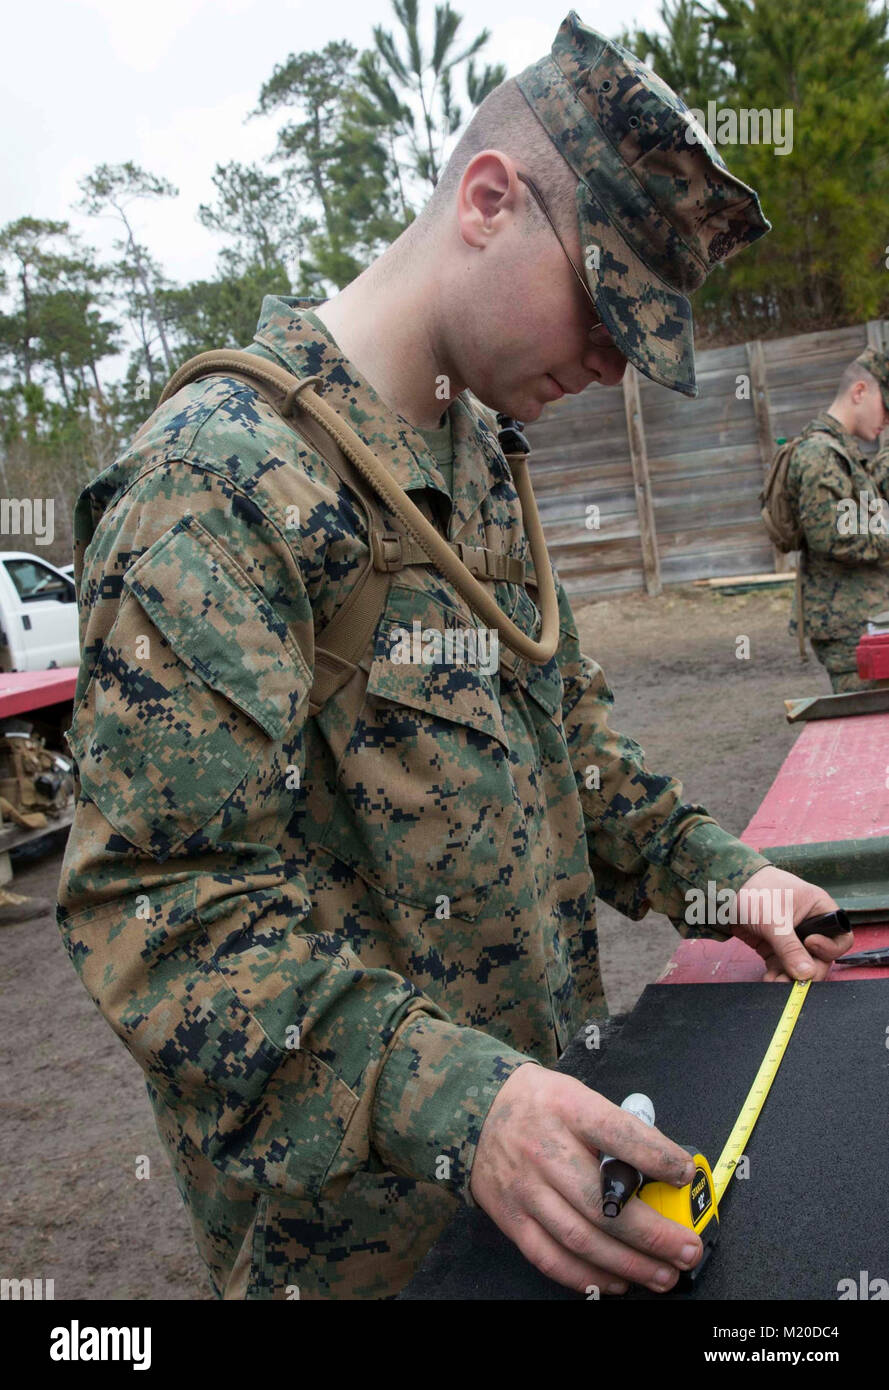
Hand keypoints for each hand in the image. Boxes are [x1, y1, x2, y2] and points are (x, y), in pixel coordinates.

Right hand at [469, 1062, 703, 1295]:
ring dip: (628, 1264)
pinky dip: (587, 1277)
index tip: (685, 1175)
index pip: (618, 1132)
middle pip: (603, 1201)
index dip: (656, 1156)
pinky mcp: (511, 1217)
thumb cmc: (539, 1104)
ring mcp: (525, 1188)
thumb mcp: (576, 1094)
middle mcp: (543, 1149)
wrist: (475, 1111)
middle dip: (653, 1234)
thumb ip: (615, 1127)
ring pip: (581, 1237)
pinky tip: (617, 1281)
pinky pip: (550, 1257)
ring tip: (662, 1275)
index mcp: (566, 1108)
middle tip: (686, 1250)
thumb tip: (664, 1168)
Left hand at [732, 866, 853, 981]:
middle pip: (820, 957)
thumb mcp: (775, 919)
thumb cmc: (755, 890)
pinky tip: (769, 981)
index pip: (840, 937)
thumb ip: (790, 948)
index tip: (810, 944)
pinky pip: (783, 966)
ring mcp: (792, 937)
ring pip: (800, 965)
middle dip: (807, 971)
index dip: (830, 947)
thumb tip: (807, 975)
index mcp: (819, 909)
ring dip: (790, 978)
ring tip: (776, 986)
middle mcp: (810, 925)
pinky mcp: (775, 946)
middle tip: (795, 983)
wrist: (723, 887)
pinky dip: (778, 976)